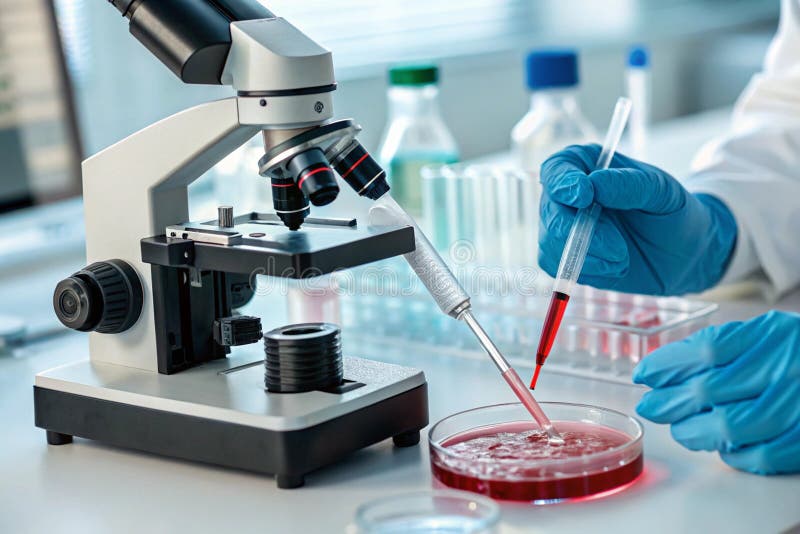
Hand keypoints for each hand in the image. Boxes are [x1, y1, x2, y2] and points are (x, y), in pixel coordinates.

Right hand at [538, 144, 736, 294]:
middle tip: (616, 246)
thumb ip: (628, 185)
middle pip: (550, 211)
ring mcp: (564, 229)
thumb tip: (594, 184)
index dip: (562, 183)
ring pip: (551, 242)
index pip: (556, 169)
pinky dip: (587, 270)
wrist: (684, 254)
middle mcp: (569, 197)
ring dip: (588, 254)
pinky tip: (614, 266)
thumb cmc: (672, 213)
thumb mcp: (661, 191)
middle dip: (579, 231)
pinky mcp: (566, 258)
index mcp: (586, 167)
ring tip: (623, 256)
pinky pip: (559, 266)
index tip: (583, 196)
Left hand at [633, 311, 799, 474]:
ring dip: (695, 431)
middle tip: (651, 407)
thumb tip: (657, 369)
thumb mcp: (763, 332)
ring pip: (731, 426)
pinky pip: (763, 455)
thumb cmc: (796, 351)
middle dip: (670, 402)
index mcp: (771, 333)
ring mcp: (799, 403)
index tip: (644, 375)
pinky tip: (722, 447)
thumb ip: (719, 345)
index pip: (706, 349)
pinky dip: (734, 455)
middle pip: (710, 389)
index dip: (667, 365)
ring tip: (682, 429)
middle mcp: (785, 365)